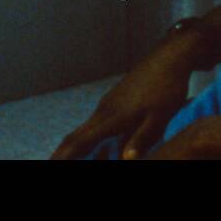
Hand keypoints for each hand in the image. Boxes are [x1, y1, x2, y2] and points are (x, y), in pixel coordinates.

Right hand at [51, 39, 195, 159]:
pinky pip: (96, 124)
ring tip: (68, 159)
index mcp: (112, 117)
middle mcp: (104, 110)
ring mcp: (109, 104)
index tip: (50, 165)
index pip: (79, 142)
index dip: (64, 157)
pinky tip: (96, 147)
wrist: (170, 55)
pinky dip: (88, 139)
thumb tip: (125, 160)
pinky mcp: (116, 101)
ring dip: (74, 147)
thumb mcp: (159, 117)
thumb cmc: (167, 87)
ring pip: (85, 130)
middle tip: (51, 164)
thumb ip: (141, 140)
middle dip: (61, 154)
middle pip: (75, 136)